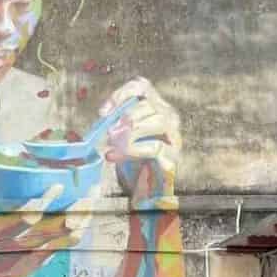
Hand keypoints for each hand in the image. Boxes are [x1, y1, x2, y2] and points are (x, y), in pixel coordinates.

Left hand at [99, 77, 181, 200]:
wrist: (145, 189)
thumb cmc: (133, 160)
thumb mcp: (120, 138)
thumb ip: (113, 126)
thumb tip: (102, 119)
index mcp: (155, 107)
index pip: (142, 87)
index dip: (121, 95)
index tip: (103, 112)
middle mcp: (169, 117)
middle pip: (149, 104)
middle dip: (125, 117)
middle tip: (108, 132)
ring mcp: (174, 136)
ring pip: (159, 121)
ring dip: (132, 131)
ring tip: (115, 142)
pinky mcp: (173, 156)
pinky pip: (157, 147)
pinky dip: (135, 150)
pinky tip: (118, 155)